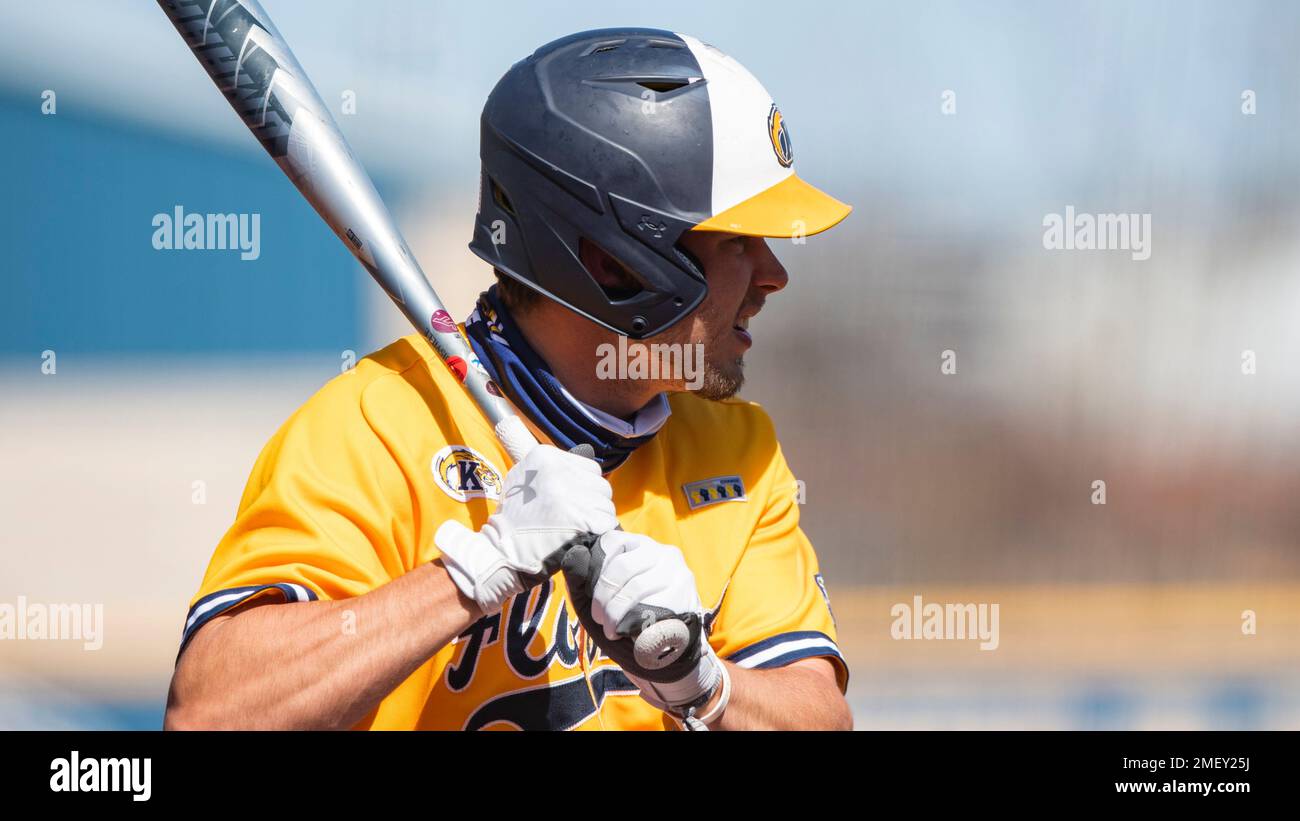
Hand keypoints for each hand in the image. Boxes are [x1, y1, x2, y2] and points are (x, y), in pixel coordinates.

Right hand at [435, 445, 616, 614]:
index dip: (587, 487)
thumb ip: (552, 469)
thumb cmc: (514, 518)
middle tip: (577, 518)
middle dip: (594, 503)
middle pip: (601, 485)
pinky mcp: (580, 519)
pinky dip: (599, 531)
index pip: (591, 467)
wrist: (500, 549)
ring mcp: (570, 495)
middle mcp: (559, 471)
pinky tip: (583, 537)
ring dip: (597, 519)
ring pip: (606, 504)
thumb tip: (586, 454)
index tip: (575, 501)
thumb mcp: (523, 477)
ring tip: (577, 529)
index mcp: (545, 456)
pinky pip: (606, 522)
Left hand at [562, 530, 723, 713]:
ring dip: (615, 613)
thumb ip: (583, 576)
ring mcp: (678, 575)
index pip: (612, 541)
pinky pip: (652, 607)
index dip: (595, 567)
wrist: (663, 653)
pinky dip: (633, 622)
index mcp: (642, 546)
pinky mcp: (685, 599)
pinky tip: (628, 632)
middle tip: (598, 617)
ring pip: (636, 588)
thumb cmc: (627, 619)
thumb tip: (574, 554)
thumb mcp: (600, 596)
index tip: (590, 592)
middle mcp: (664, 554)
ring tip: (610, 628)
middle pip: (621, 567)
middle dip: (602, 596)